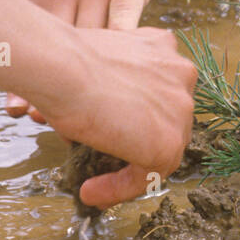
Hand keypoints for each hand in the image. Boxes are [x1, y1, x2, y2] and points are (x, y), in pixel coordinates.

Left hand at [6, 0, 165, 121]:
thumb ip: (49, 25)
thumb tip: (29, 73)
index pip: (33, 43)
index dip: (27, 78)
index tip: (18, 109)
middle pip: (58, 48)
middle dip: (48, 84)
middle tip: (40, 119)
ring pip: (90, 40)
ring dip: (85, 78)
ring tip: (83, 112)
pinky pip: (125, 21)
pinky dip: (121, 52)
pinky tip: (124, 79)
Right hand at [32, 26, 196, 206]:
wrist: (59, 67)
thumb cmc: (61, 60)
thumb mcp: (95, 65)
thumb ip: (109, 87)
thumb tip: (93, 116)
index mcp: (163, 48)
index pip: (156, 93)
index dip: (130, 117)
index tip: (103, 130)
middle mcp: (180, 74)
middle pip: (164, 120)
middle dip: (132, 141)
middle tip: (100, 158)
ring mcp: (180, 109)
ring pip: (159, 149)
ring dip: (126, 169)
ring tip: (92, 185)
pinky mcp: (168, 143)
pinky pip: (147, 174)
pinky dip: (119, 188)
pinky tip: (91, 191)